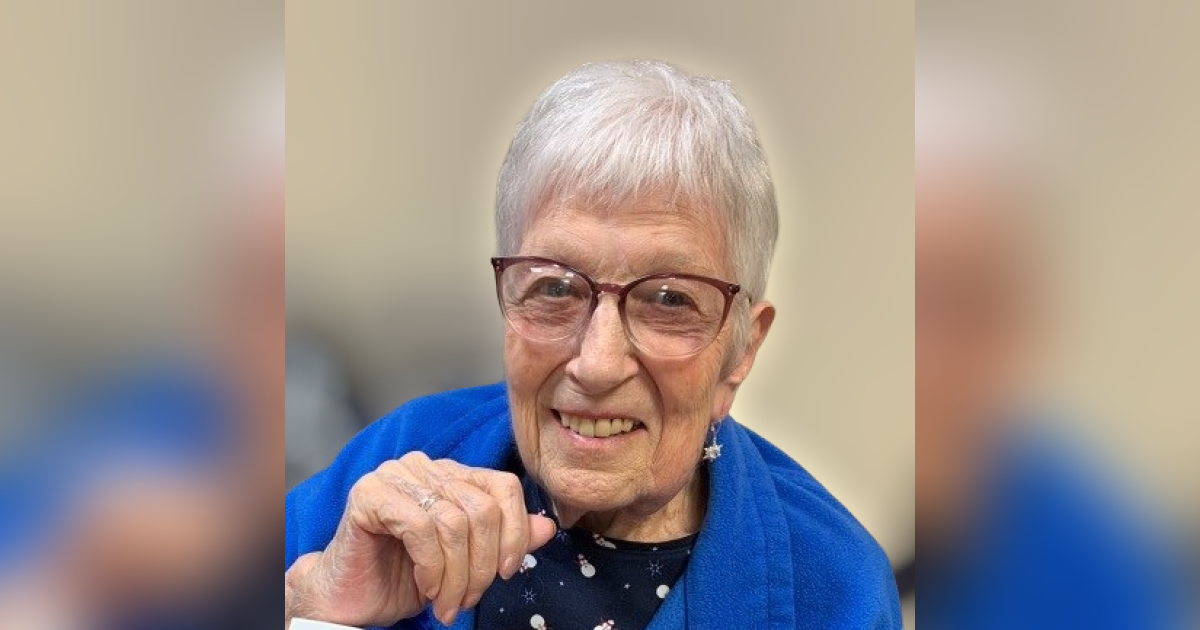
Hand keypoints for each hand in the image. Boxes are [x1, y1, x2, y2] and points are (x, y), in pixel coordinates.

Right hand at [285, 452, 556, 626]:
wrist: (352, 597)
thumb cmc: (406, 576)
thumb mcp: (467, 560)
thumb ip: (505, 540)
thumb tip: (547, 527)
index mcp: (451, 474)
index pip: (504, 486)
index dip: (515, 532)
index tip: (508, 572)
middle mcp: (425, 466)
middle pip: (483, 508)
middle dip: (483, 565)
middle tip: (469, 598)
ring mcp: (395, 475)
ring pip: (454, 522)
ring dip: (457, 575)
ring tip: (448, 602)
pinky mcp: (369, 494)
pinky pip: (421, 528)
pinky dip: (432, 567)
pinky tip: (427, 587)